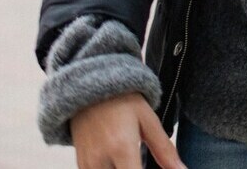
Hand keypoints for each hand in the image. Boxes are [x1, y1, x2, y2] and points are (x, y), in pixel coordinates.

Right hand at [68, 92, 183, 168]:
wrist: (90, 85)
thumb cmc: (122, 100)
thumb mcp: (148, 120)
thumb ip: (165, 150)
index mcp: (122, 148)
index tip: (151, 167)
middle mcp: (101, 159)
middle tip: (142, 161)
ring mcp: (88, 162)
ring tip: (132, 160)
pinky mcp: (81, 163)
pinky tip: (120, 162)